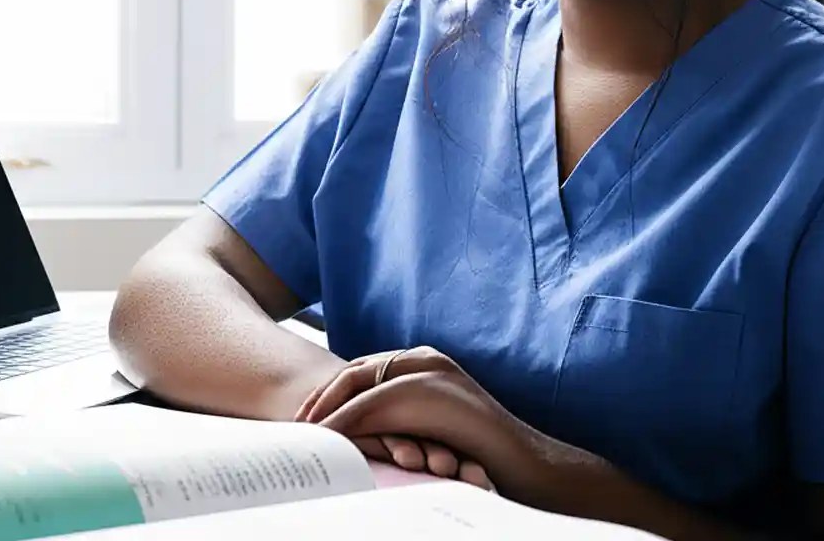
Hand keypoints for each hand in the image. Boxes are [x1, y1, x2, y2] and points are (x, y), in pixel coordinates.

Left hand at [297, 347, 551, 502]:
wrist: (527, 466)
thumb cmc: (483, 455)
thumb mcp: (432, 431)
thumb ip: (401, 422)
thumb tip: (363, 437)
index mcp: (424, 363)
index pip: (363, 370)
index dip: (332, 393)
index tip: (307, 418)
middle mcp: (424, 358)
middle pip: (355, 369)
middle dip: (321, 397)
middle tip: (295, 425)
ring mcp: (427, 369)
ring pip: (359, 381)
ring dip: (327, 407)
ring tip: (303, 432)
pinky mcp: (429, 389)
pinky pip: (374, 402)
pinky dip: (346, 419)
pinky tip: (327, 438)